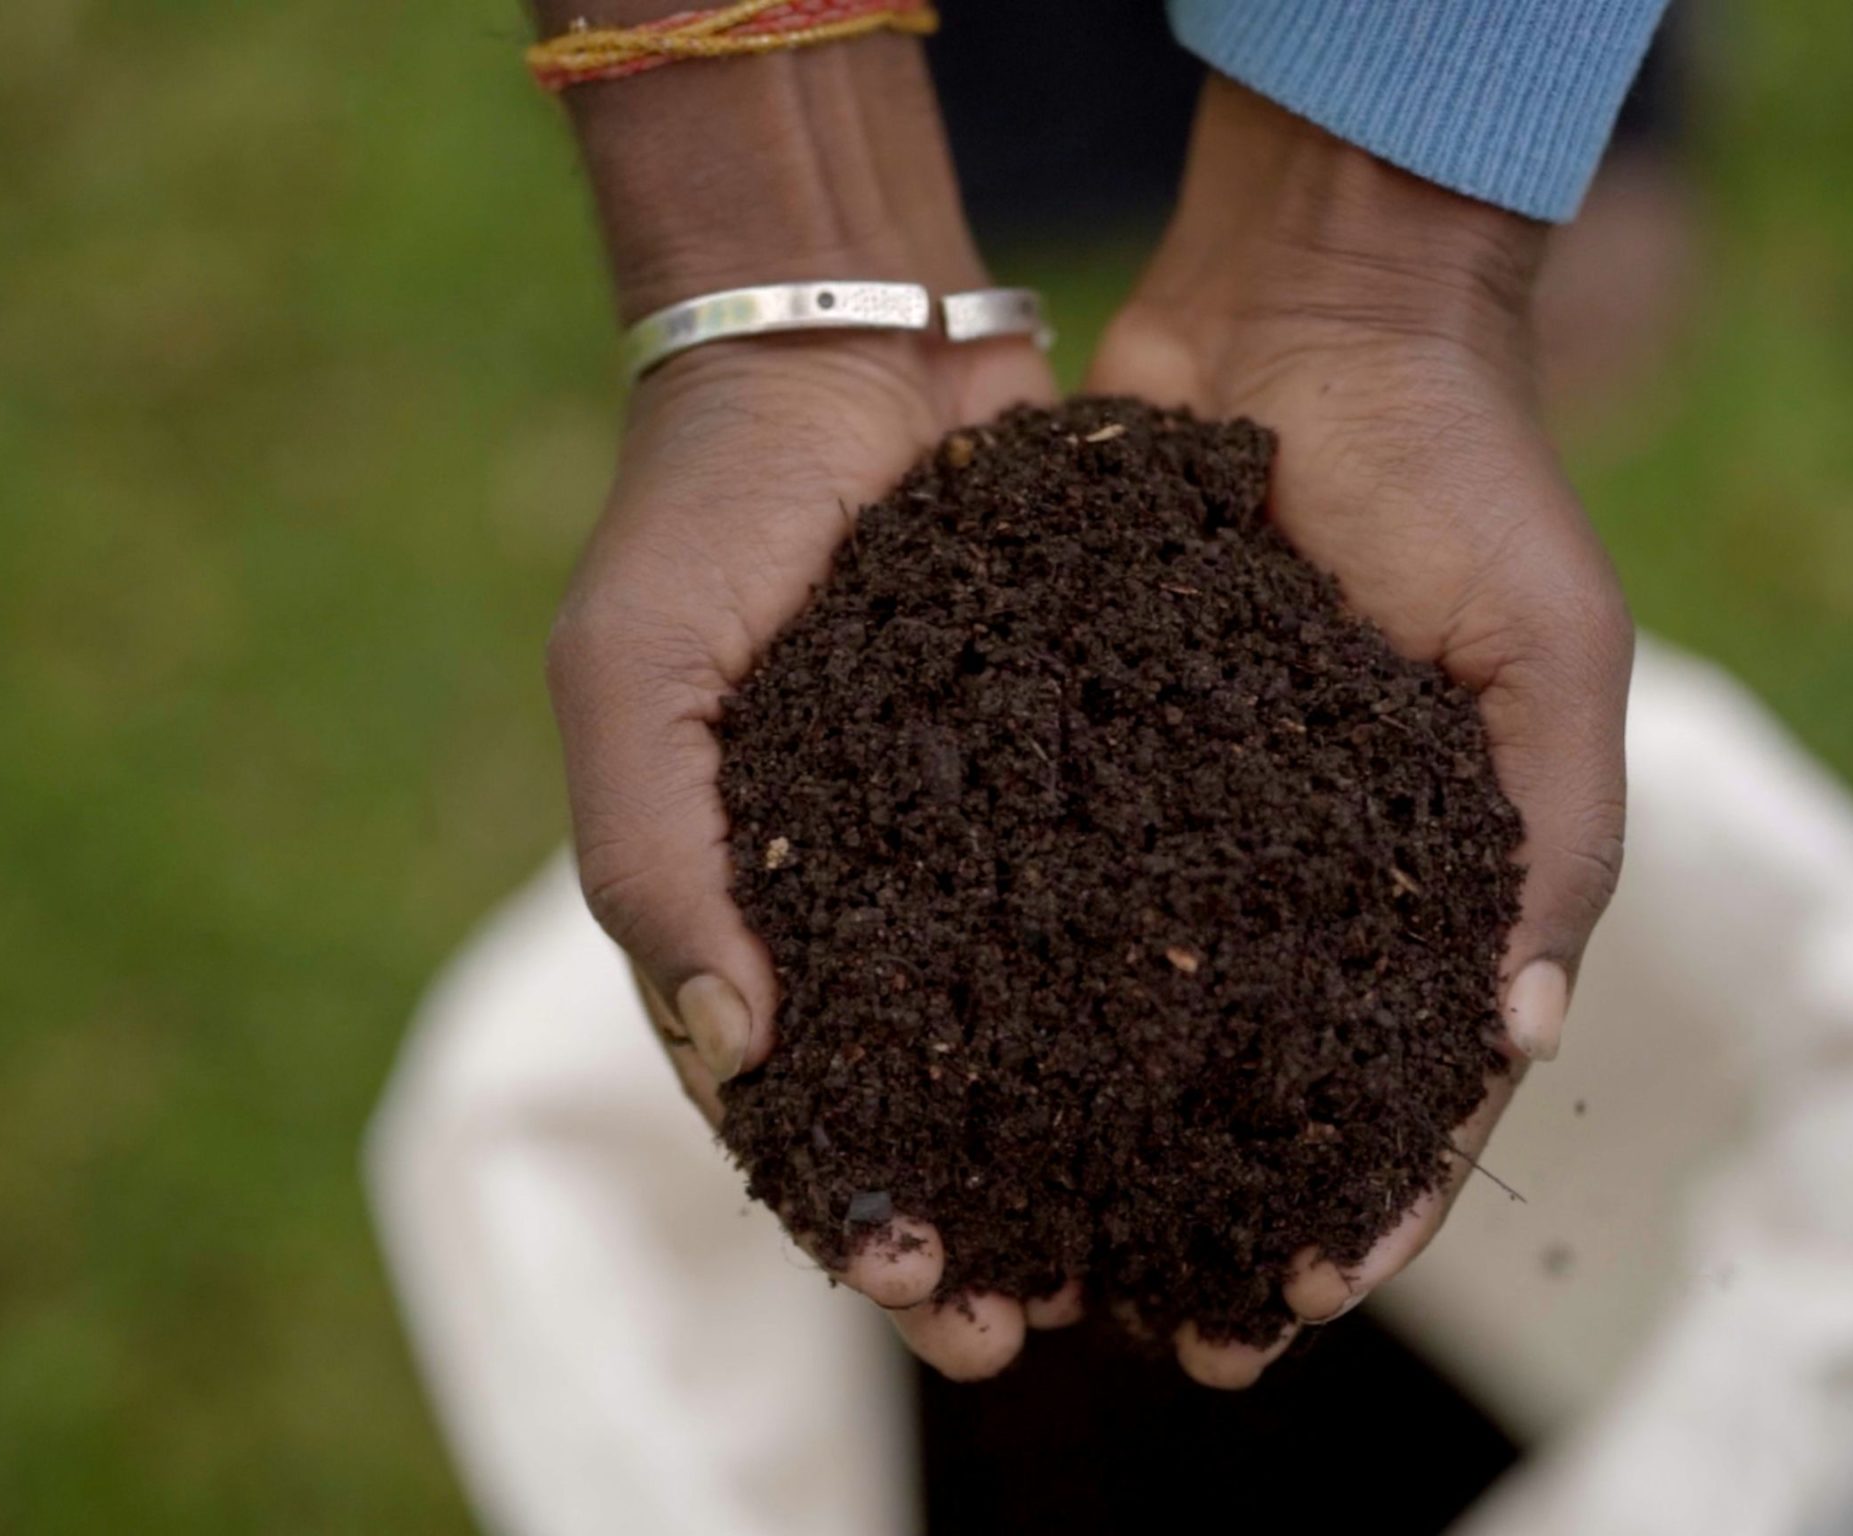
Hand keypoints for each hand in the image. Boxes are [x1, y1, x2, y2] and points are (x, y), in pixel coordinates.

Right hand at [547, 328, 1059, 1371]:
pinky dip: (1150, 982)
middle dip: (977, 1216)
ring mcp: (970, 834)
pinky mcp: (1071, 760)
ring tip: (1155, 1233)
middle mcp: (864, 893)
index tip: (924, 1302)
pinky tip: (1222, 1058)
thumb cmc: (702, 515)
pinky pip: (1112, 889)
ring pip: (1028, 1019)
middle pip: (921, 1093)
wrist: (839, 346)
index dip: (846, 1213)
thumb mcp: (630, 675)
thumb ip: (650, 858)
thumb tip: (741, 1047)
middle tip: (1047, 1319)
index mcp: (742, 903)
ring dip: (1077, 1135)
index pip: (788, 1102)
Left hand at [1088, 79, 1632, 1386]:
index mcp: (1423, 877)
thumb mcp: (1551, 656)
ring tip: (1023, 1236)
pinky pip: (1038, 876)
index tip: (1300, 1300)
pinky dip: (1002, 970)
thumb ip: (1553, 841)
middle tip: (1141, 1324)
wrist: (1317, 319)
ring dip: (1083, 1125)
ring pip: (1126, 1006)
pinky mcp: (1078, 739)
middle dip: (1201, 1202)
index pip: (1399, 1081)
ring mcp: (1180, 812)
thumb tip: (1520, 1036)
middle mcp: (1292, 868)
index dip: (1363, 1200)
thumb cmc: (1466, 482)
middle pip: (1247, 1075)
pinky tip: (949, 1060)